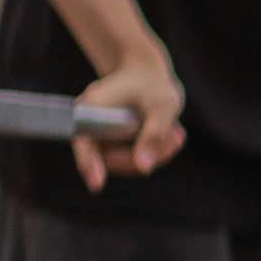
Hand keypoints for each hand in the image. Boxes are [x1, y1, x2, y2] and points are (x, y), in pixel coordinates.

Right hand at [73, 43, 185, 190]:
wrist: (146, 75)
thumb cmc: (152, 85)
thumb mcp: (161, 106)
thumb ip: (153, 135)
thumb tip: (143, 168)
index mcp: (90, 108)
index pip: (84, 142)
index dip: (89, 163)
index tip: (96, 184)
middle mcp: (89, 127)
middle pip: (110, 160)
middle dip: (145, 156)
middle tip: (175, 139)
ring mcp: (100, 139)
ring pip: (126, 164)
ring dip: (155, 155)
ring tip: (176, 133)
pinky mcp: (112, 146)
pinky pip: (134, 161)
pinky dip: (155, 153)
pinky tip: (172, 134)